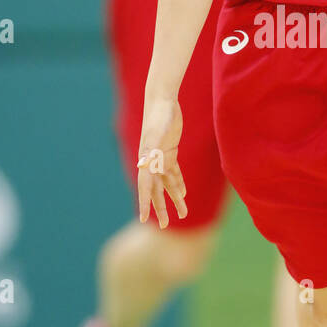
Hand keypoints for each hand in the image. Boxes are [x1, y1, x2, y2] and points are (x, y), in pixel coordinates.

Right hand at [137, 98, 187, 228]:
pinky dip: (178, 183)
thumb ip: (152, 150)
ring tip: (183, 213)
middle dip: (161, 207)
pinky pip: (173, 172)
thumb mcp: (157, 134)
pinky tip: (183, 194)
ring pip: (167, 183)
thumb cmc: (160, 117)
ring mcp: (161, 157)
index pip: (145, 187)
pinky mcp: (170, 151)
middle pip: (156, 190)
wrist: (162, 100)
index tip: (144, 219)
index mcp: (147, 160)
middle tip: (166, 225)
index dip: (145, 203)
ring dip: (173, 198)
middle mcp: (152, 162)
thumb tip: (143, 166)